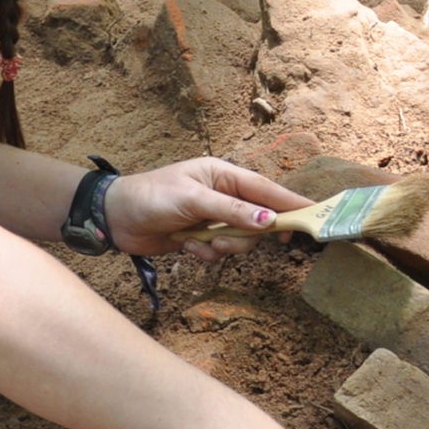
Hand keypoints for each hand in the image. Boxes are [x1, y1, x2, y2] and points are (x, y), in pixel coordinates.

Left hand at [104, 157, 307, 260]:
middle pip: (258, 220)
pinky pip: (221, 252)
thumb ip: (232, 212)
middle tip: (224, 241)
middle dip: (244, 235)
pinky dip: (207, 254)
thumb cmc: (151, 197)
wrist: (115, 218)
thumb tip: (268, 222)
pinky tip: (186, 246)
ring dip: (223, 246)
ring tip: (199, 243)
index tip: (314, 215)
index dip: (291, 203)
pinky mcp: (203, 238)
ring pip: (241, 239)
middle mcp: (224, 195)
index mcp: (224, 174)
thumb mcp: (193, 201)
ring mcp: (214, 218)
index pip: (267, 190)